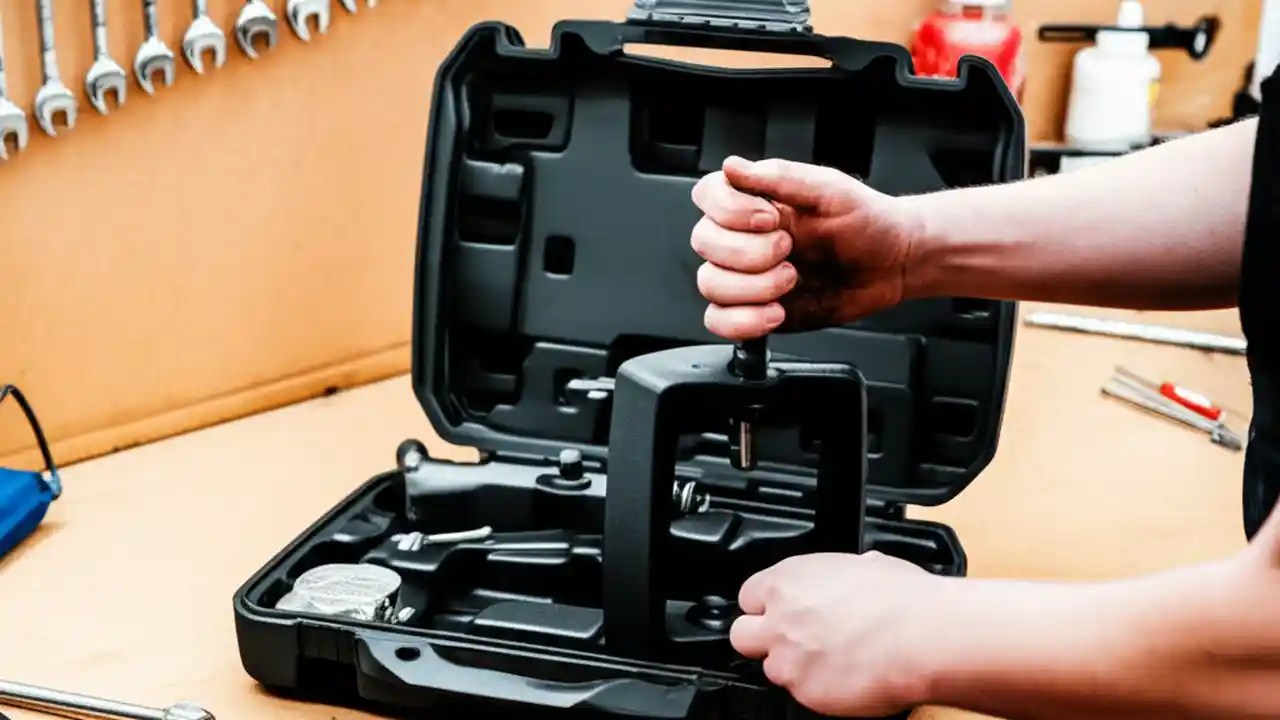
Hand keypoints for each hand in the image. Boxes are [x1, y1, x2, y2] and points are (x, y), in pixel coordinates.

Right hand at [690, 156, 920, 339]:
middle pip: (704, 242)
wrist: (892, 264)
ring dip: (753, 288)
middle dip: (750, 252)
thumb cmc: (866, 222)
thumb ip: (779, 177)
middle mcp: (742, 236)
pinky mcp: (752, 310)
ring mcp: (745, 276)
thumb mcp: (829, 190)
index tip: (771, 219)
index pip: (707, 195)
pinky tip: (777, 313)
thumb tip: (733, 166)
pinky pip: (719, 321)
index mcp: (755, 201)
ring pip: (710, 283)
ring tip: (792, 281)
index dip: (730, 210)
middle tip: (791, 250)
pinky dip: (742, 322)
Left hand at [730, 552, 946, 716]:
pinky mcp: (806, 692)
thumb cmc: (904, 600)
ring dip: (794, 666)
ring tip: (831, 661)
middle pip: (742, 635)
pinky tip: (846, 676)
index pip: (748, 595)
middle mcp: (781, 619)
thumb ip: (834, 576)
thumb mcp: (864, 565)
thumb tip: (843, 576)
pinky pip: (801, 693)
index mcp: (789, 580)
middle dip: (763, 639)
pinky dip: (819, 688)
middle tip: (793, 641)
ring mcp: (790, 659)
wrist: (926, 637)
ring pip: (772, 668)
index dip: (766, 606)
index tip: (781, 612)